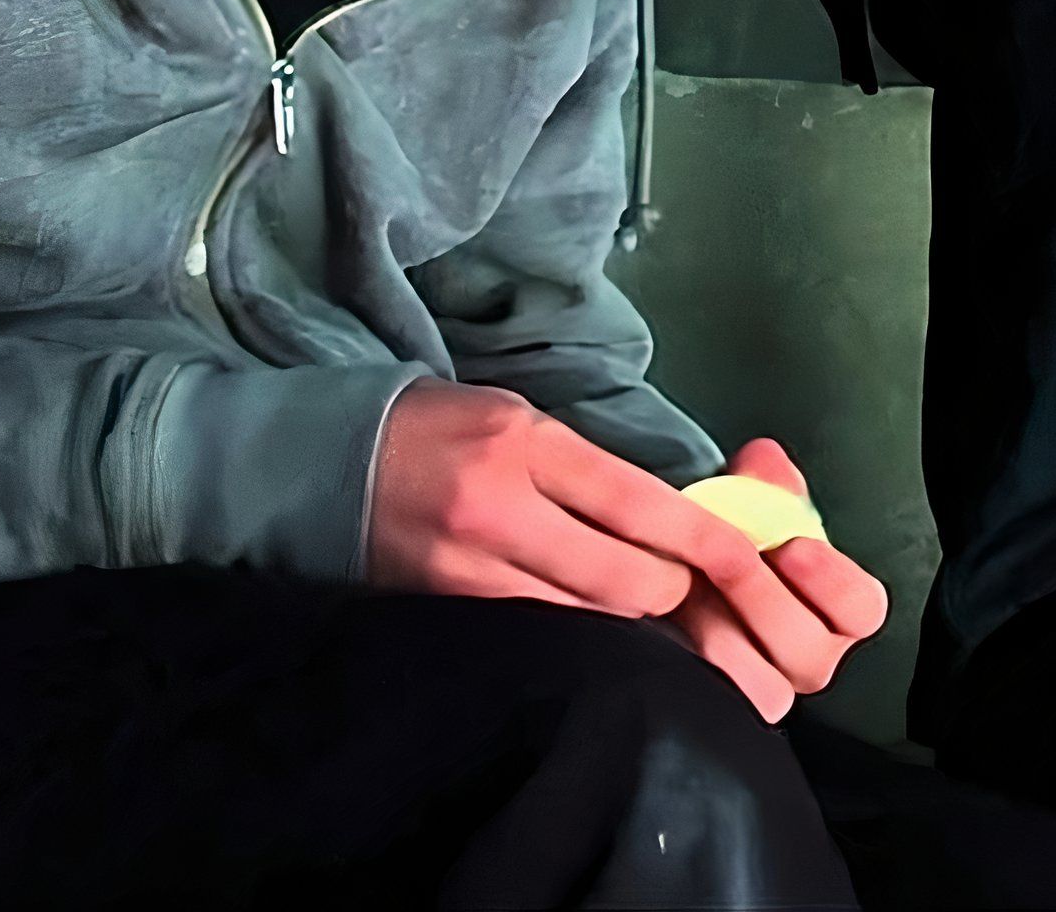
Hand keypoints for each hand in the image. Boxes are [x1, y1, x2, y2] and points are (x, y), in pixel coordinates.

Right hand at [366, 383, 850, 720]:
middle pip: (624, 579)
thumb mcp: (517, 419)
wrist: (313, 462)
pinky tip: (579, 631)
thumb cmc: (433, 428)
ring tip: (633, 610)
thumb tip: (668, 519)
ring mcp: (467, 572)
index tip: (742, 560)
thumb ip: (586, 470)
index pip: (641, 505)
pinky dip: (568, 636)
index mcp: (527, 447)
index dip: (702, 540)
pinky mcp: (442, 613)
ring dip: (621, 621)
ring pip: (585, 620)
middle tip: (677, 586)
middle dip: (668, 591)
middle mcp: (500, 511)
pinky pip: (532, 637)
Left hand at [663, 438, 887, 721]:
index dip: (834, 581)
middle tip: (730, 560)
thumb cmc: (720, 552)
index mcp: (833, 611)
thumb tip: (763, 461)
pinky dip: (691, 660)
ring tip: (689, 589)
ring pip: (765, 686)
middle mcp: (806, 656)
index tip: (795, 546)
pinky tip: (668, 622)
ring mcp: (765, 688)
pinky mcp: (719, 708)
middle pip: (812, 650)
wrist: (669, 588)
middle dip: (766, 599)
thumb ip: (763, 488)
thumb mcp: (744, 513)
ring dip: (724, 631)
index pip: (861, 610)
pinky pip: (714, 700)